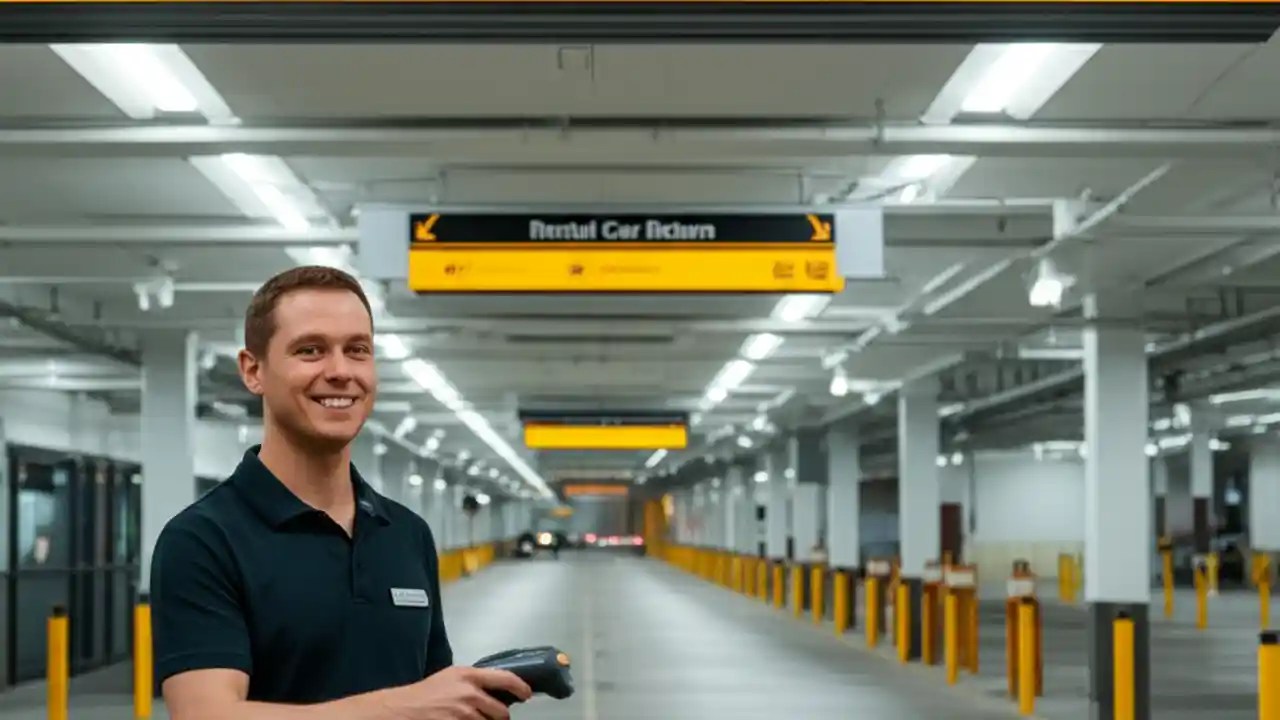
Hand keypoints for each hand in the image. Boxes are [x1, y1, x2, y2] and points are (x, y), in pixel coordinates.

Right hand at [388, 666, 532, 719]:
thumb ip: (473, 682)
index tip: (526, 694)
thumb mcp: (450, 678)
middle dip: (499, 717)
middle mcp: (470, 692)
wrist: (402, 709)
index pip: (506, 678)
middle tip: (491, 717)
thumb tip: (495, 690)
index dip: (521, 688)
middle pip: (501, 711)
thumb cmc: (424, 694)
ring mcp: (464, 712)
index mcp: (468, 675)